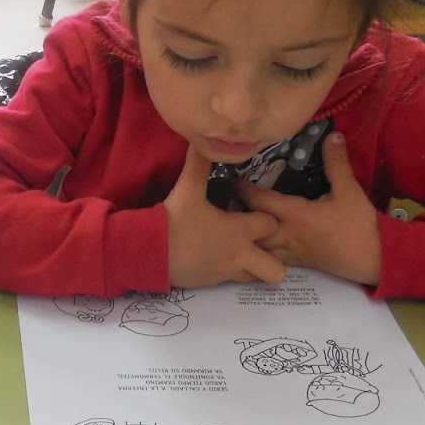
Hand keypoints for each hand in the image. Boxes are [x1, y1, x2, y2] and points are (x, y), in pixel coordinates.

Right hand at [164, 147, 284, 287]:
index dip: (266, 216)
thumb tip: (201, 141)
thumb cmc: (173, 221)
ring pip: (254, 278)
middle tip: (257, 242)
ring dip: (251, 266)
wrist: (148, 252)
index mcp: (239, 231)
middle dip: (272, 257)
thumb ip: (198, 165)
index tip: (249, 208)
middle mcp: (239, 255)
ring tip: (237, 250)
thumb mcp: (187, 189)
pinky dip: (228, 270)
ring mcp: (225, 273)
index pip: (271, 225)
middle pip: (275, 269)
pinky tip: (213, 255)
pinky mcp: (210, 283)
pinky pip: (229, 280)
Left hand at [238, 132, 381, 285]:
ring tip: (231, 219)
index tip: (232, 177)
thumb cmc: (359, 226)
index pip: (260, 200)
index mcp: (296, 215)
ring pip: (255, 245)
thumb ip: (337, 164)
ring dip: (242, 233)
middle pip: (249, 225)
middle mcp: (286, 234)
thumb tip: (333, 135)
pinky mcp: (295, 262)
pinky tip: (250, 241)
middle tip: (223, 199)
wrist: (373, 259)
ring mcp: (288, 251)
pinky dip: (256, 249)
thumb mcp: (350, 191)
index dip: (243, 189)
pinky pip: (268, 257)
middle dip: (234, 213)